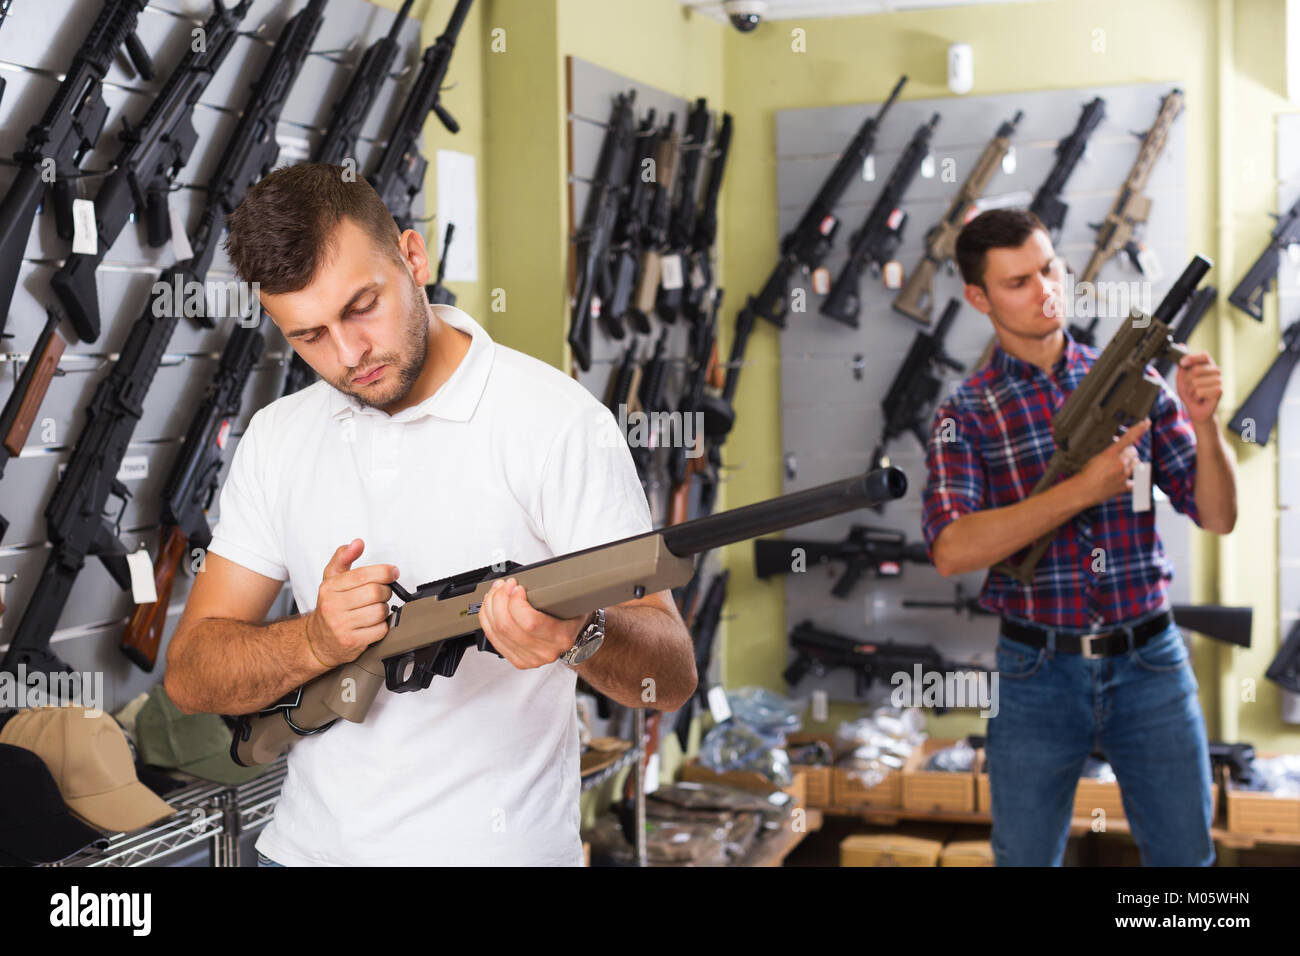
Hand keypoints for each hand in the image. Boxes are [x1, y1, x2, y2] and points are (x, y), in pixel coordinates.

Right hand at [304, 539, 395, 667]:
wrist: (318, 641)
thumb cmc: (330, 607)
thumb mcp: (332, 579)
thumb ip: (343, 558)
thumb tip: (357, 543)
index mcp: (330, 587)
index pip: (363, 575)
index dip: (384, 572)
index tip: (393, 572)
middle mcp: (333, 606)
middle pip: (375, 593)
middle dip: (385, 591)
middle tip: (382, 593)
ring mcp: (341, 626)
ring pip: (380, 611)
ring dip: (384, 609)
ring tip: (375, 609)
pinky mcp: (352, 642)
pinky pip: (380, 630)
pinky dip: (382, 626)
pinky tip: (372, 624)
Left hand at [477, 577, 588, 669]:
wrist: (576, 637)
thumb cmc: (572, 617)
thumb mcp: (573, 601)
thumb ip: (555, 592)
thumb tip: (532, 576)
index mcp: (561, 636)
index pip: (529, 622)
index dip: (516, 602)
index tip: (517, 587)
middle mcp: (545, 651)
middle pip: (507, 626)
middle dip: (499, 600)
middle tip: (504, 585)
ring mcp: (530, 658)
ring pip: (497, 632)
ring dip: (490, 607)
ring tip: (496, 592)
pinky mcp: (518, 660)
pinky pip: (494, 639)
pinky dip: (487, 620)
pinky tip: (489, 607)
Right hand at [1074, 418, 1149, 506]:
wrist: (1083, 490)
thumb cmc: (1085, 473)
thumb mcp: (1096, 457)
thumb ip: (1111, 453)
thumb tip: (1121, 451)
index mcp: (1111, 453)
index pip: (1128, 437)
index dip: (1139, 428)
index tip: (1147, 422)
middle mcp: (1120, 463)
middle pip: (1133, 452)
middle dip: (1129, 452)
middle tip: (1120, 455)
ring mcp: (1123, 475)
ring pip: (1136, 464)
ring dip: (1131, 463)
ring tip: (1119, 467)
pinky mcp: (1124, 486)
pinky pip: (1135, 483)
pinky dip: (1133, 481)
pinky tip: (1128, 481)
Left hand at [1176, 351, 1222, 423]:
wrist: (1197, 411)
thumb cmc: (1191, 395)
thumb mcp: (1181, 379)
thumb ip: (1182, 366)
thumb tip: (1181, 345)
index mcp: (1208, 366)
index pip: (1204, 355)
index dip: (1192, 358)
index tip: (1182, 364)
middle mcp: (1216, 371)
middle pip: (1196, 370)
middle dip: (1187, 381)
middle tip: (1191, 388)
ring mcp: (1219, 381)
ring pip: (1196, 382)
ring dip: (1191, 391)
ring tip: (1196, 394)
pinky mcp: (1220, 391)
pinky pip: (1200, 391)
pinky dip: (1195, 397)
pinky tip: (1200, 399)